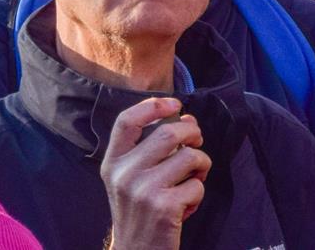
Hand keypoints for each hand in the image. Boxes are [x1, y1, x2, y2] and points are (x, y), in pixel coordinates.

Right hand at [100, 97, 209, 249]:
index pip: (127, 121)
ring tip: (195, 178)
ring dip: (201, 164)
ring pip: (189, 157)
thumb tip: (186, 119)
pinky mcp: (164, 207)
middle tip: (197, 143)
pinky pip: (196, 185)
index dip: (153, 105)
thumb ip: (152, 148)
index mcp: (113, 162)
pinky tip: (186, 205)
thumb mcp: (132, 177)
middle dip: (193, 133)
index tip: (175, 104)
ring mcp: (143, 190)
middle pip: (168, 132)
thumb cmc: (140, 211)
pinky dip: (198, 192)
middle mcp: (124, 173)